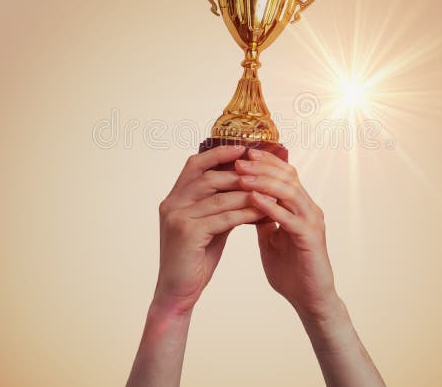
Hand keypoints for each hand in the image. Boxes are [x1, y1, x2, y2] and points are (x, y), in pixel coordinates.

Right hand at [154, 145, 263, 314]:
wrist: (177, 293)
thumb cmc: (194, 259)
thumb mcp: (208, 226)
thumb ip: (220, 205)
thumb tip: (246, 187)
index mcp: (174, 199)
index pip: (194, 165)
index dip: (218, 154)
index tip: (243, 148)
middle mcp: (172, 204)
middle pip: (208, 177)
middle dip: (238, 173)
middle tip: (263, 170)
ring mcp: (177, 218)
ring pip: (219, 197)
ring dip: (247, 193)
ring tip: (269, 191)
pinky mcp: (187, 234)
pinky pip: (223, 218)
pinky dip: (245, 213)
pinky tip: (262, 212)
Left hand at [235, 149, 338, 320]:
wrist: (309, 300)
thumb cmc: (291, 271)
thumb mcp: (270, 239)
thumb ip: (262, 219)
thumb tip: (244, 201)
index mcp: (300, 207)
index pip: (284, 174)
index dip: (265, 162)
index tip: (241, 155)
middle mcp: (309, 209)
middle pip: (288, 176)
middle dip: (262, 167)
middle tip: (239, 160)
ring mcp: (312, 222)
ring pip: (290, 192)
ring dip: (265, 182)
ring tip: (243, 176)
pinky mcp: (310, 238)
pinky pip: (289, 217)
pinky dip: (270, 206)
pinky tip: (253, 199)